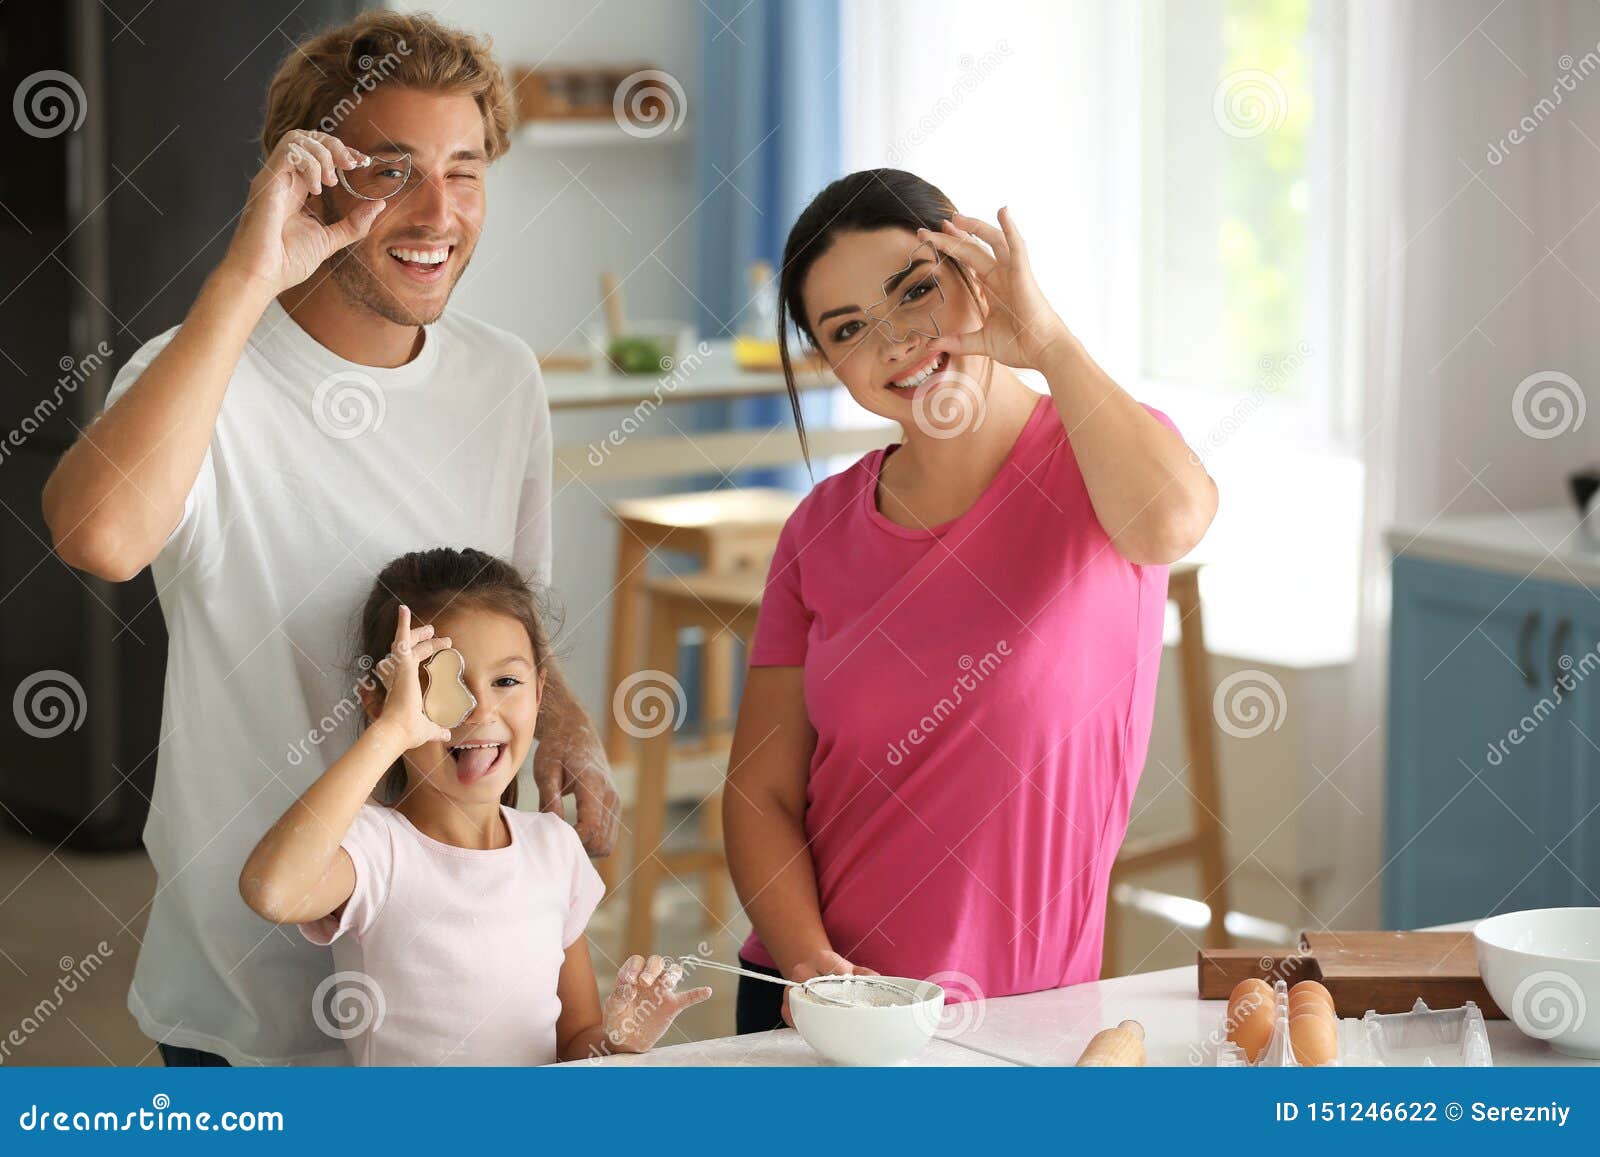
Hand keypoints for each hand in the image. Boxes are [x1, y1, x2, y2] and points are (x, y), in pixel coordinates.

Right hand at [221, 129, 385, 296]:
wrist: (263, 276)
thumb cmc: (287, 262)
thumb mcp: (330, 240)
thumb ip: (354, 223)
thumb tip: (379, 205)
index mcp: (297, 191)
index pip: (318, 156)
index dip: (341, 152)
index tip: (362, 163)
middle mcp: (284, 180)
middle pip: (307, 138)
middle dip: (335, 144)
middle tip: (353, 163)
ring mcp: (274, 179)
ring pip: (297, 138)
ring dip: (323, 153)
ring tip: (333, 180)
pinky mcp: (267, 182)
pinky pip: (289, 152)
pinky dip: (310, 163)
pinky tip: (318, 188)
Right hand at [370, 605, 453, 751]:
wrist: (398, 732)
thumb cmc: (408, 732)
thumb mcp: (428, 728)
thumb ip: (437, 729)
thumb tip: (447, 735)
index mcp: (401, 686)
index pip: (409, 665)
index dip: (422, 655)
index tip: (437, 651)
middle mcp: (397, 675)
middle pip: (408, 651)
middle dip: (425, 642)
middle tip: (439, 637)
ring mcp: (398, 669)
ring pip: (406, 643)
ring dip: (419, 634)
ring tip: (433, 629)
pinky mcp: (401, 664)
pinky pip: (400, 639)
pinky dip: (402, 623)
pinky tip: (403, 609)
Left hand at [533, 704, 620, 855]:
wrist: (576, 731)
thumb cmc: (557, 749)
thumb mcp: (545, 770)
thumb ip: (549, 798)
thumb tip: (552, 826)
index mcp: (594, 785)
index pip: (591, 828)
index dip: (571, 840)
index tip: (551, 836)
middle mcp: (611, 795)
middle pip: (602, 842)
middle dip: (578, 848)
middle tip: (555, 838)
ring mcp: (616, 801)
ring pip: (607, 844)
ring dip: (586, 847)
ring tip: (563, 835)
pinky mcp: (615, 805)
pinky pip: (609, 836)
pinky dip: (592, 841)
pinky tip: (573, 831)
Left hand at [602, 955, 712, 1052]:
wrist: (626, 1041)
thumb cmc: (616, 1021)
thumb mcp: (612, 1010)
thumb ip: (618, 997)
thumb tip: (629, 987)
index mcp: (632, 976)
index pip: (636, 962)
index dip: (634, 968)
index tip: (630, 982)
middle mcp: (649, 980)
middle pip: (656, 962)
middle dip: (652, 968)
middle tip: (645, 982)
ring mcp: (661, 992)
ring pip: (673, 973)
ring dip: (671, 975)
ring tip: (666, 983)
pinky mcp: (672, 1006)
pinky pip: (688, 997)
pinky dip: (698, 994)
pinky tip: (707, 991)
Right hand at [782, 949, 876, 1026]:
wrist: (814, 971)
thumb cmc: (837, 974)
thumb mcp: (854, 970)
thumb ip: (866, 975)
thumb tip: (878, 981)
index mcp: (822, 958)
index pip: (832, 965)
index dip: (843, 976)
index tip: (852, 987)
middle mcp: (803, 970)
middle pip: (813, 983)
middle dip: (830, 998)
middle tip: (844, 1010)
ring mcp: (792, 988)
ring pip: (800, 1002)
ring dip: (816, 1014)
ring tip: (833, 1023)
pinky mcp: (786, 1006)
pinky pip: (793, 1018)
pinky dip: (805, 1025)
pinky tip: (819, 1029)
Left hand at [919, 208, 1074, 372]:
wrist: (1042, 352)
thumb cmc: (1020, 346)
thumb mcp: (981, 342)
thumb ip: (958, 341)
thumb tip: (933, 345)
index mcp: (993, 289)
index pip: (968, 263)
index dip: (951, 249)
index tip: (931, 240)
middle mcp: (1002, 276)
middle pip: (974, 249)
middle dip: (954, 236)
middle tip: (933, 226)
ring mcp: (1013, 273)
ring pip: (992, 241)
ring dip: (975, 227)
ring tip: (955, 217)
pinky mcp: (1023, 274)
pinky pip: (1016, 246)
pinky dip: (1010, 228)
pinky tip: (1002, 211)